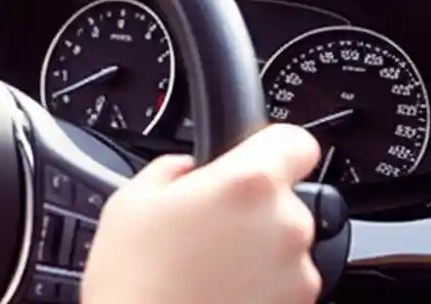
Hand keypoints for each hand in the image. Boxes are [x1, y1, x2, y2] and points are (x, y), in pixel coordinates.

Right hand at [82, 124, 321, 303]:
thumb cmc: (134, 282)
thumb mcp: (132, 199)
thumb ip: (176, 168)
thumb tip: (190, 170)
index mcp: (248, 183)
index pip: (296, 141)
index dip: (274, 148)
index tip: (256, 158)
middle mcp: (285, 224)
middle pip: (284, 198)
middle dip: (250, 209)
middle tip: (205, 228)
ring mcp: (297, 273)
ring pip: (284, 243)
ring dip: (257, 250)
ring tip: (208, 268)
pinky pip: (284, 283)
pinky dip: (261, 285)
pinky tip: (218, 291)